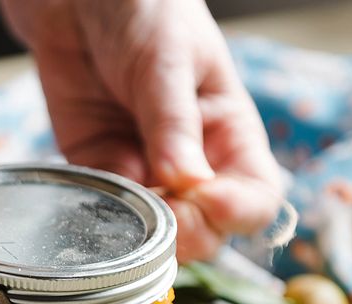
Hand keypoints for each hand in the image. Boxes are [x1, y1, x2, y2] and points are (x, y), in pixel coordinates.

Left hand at [0, 0, 282, 261]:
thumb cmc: (140, 10)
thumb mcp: (165, 58)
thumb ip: (173, 121)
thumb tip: (186, 183)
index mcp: (228, 132)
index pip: (257, 195)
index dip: (240, 211)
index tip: (208, 200)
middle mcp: (192, 162)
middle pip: (209, 229)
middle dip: (190, 231)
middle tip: (160, 209)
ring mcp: (144, 173)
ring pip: (156, 234)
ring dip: (144, 234)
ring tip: (125, 203)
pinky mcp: (98, 172)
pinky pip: (106, 214)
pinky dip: (102, 219)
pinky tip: (94, 197)